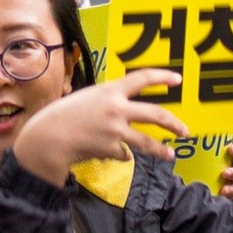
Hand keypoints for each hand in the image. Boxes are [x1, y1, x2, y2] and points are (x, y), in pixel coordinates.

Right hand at [12, 69, 182, 185]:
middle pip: (156, 114)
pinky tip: (106, 152)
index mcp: (110, 90)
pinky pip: (123, 153)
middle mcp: (117, 109)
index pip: (143, 78)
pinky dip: (119, 154)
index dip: (162, 77)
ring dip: (160, 150)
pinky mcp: (112, 150)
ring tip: (169, 154)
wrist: (49, 139)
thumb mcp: (88, 98)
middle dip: (173, 123)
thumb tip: (127, 110)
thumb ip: (109, 101)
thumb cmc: (63, 116)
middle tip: (184, 130)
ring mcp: (116, 131)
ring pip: (147, 142)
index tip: (177, 79)